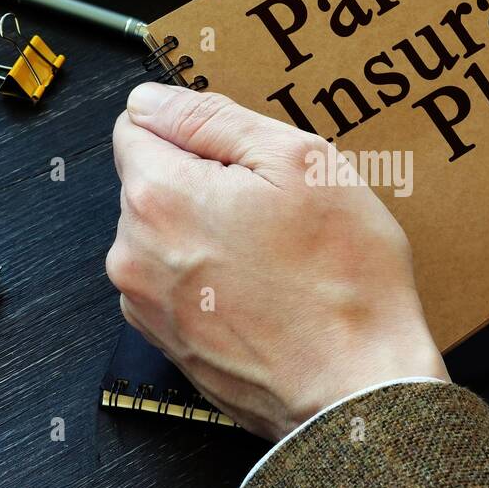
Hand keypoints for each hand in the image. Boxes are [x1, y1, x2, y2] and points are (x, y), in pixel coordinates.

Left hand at [107, 83, 447, 440]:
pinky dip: (213, 280)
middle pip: (154, 182)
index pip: (138, 124)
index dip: (197, 131)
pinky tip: (266, 293)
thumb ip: (212, 118)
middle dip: (206, 184)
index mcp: (158, 196)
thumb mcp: (298, 161)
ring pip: (167, 235)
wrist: (354, 389)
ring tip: (278, 257)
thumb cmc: (340, 281)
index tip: (244, 158)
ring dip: (211, 233)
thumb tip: (152, 98)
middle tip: (277, 210)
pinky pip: (179, 284)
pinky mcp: (168, 343)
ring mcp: (146, 305)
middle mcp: (133, 253)